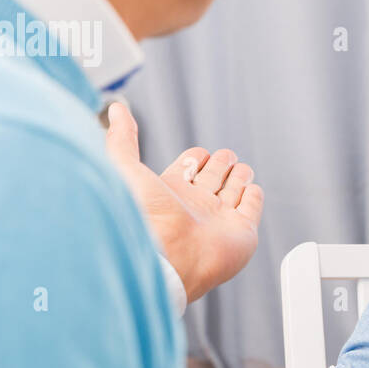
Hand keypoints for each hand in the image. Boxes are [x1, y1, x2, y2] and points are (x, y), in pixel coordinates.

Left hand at [104, 102, 263, 302]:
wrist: (171, 258)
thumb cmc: (146, 220)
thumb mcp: (127, 169)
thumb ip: (121, 139)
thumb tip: (115, 109)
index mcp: (170, 193)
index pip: (188, 168)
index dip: (194, 158)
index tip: (197, 153)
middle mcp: (196, 205)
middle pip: (213, 177)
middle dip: (220, 163)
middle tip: (225, 156)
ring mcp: (220, 219)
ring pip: (233, 190)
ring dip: (238, 176)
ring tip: (240, 168)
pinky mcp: (242, 231)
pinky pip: (251, 208)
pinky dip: (253, 196)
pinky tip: (252, 189)